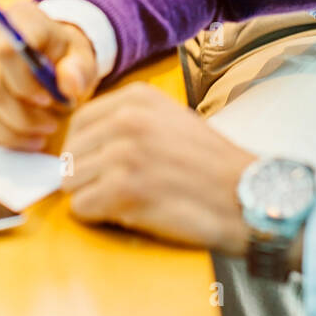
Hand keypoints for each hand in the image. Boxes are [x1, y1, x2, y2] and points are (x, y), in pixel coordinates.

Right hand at [0, 0, 100, 150]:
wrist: (44, 49)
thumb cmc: (62, 54)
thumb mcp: (81, 58)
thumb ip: (79, 70)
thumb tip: (70, 85)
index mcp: (19, 14)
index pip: (7, 50)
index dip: (25, 83)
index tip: (48, 101)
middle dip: (21, 116)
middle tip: (49, 127)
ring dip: (9, 130)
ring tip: (38, 135)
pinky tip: (19, 136)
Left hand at [62, 83, 254, 252]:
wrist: (245, 194)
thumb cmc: (210, 164)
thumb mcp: (170, 119)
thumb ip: (128, 121)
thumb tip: (82, 144)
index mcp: (137, 98)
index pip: (79, 123)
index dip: (84, 151)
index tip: (99, 167)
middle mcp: (126, 119)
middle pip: (70, 154)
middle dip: (87, 177)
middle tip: (118, 189)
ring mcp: (124, 153)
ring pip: (70, 182)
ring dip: (93, 198)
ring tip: (127, 200)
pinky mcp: (123, 190)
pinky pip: (81, 208)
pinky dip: (99, 217)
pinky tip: (129, 213)